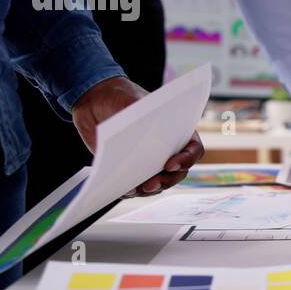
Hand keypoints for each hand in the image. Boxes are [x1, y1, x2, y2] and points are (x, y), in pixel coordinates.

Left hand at [71, 76, 204, 194]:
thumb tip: (141, 125)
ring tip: (134, 189)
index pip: (193, 149)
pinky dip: (133, 191)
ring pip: (160, 183)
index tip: (170, 164)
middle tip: (150, 184)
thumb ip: (139, 111)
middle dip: (166, 180)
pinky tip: (123, 190)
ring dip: (150, 189)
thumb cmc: (121, 97)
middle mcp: (168, 149)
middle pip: (178, 172)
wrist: (96, 104)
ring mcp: (152, 162)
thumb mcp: (130, 99)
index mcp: (177, 130)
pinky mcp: (134, 171)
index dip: (186, 159)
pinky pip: (139, 187)